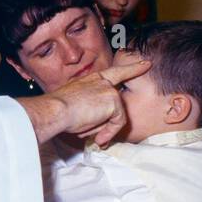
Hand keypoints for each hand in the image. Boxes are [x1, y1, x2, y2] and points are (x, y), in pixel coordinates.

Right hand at [34, 59, 150, 146]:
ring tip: (94, 137)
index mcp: (92, 79)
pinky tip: (99, 137)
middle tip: (103, 135)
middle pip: (118, 99)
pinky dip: (109, 132)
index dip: (132, 67)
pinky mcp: (113, 100)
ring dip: (106, 129)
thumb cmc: (59, 110)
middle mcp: (103, 81)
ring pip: (116, 115)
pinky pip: (118, 122)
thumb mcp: (77, 105)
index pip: (116, 72)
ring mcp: (109, 89)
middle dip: (112, 121)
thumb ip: (93, 110)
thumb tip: (101, 129)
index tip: (145, 63)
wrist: (56, 109)